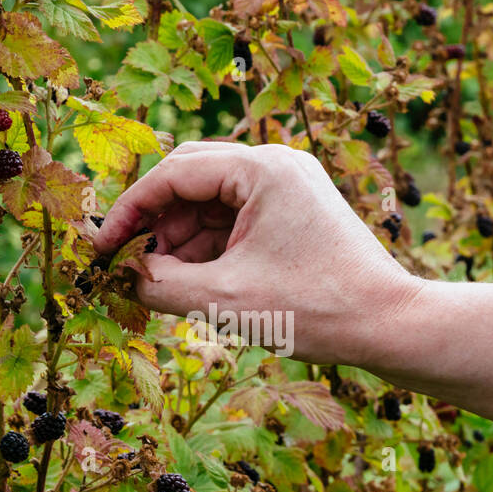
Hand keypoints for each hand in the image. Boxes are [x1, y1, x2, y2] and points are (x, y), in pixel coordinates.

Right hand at [92, 142, 420, 364]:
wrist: (392, 326)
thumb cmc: (316, 310)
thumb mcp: (224, 301)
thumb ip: (159, 285)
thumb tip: (120, 278)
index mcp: (263, 168)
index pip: (173, 172)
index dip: (129, 211)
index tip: (100, 248)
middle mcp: (277, 166)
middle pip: (191, 182)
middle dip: (154, 226)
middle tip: (124, 266)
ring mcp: (290, 189)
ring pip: (211, 205)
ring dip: (180, 242)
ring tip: (159, 286)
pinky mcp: (297, 216)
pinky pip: (236, 223)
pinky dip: (209, 250)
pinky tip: (192, 285)